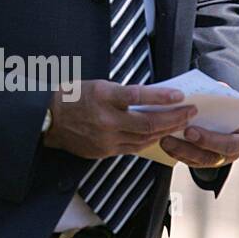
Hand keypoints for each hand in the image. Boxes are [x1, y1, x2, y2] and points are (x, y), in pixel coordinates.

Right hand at [43, 81, 199, 159]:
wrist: (48, 119)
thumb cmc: (73, 97)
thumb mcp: (99, 86)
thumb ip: (124, 94)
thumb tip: (152, 98)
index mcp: (103, 97)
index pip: (138, 96)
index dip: (161, 97)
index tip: (179, 96)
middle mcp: (106, 120)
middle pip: (148, 123)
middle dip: (173, 118)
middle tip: (189, 112)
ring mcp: (105, 139)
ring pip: (144, 138)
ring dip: (165, 131)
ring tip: (180, 124)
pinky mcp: (104, 151)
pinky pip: (133, 148)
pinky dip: (149, 141)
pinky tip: (160, 136)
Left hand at [159, 82, 238, 166]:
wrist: (224, 109)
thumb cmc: (225, 100)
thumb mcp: (226, 94)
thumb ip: (221, 93)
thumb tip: (212, 90)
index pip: (232, 140)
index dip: (212, 139)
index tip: (190, 130)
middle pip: (217, 154)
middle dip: (194, 146)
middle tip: (176, 136)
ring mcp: (225, 156)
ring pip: (203, 161)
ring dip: (182, 151)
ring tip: (165, 140)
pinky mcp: (209, 160)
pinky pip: (193, 161)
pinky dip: (178, 153)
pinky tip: (167, 145)